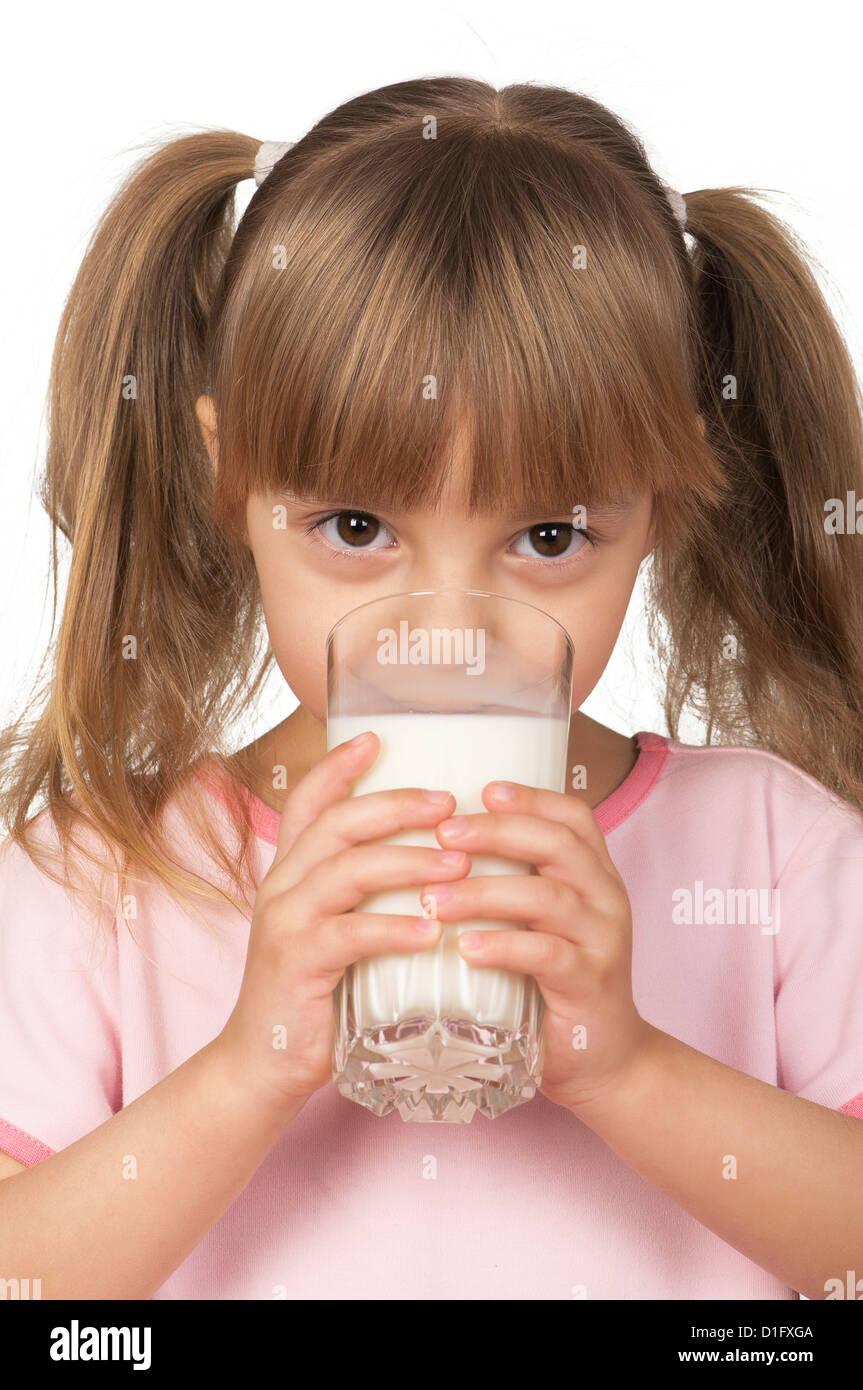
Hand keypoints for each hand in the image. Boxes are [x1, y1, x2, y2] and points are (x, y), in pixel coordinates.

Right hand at [214, 732, 471, 1120]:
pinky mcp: (296, 964)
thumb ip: (365, 894)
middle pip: (339, 824)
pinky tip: (432, 932)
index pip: (309, 801)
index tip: (378, 738)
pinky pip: (348, 934)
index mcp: (291, 871)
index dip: (340, 766)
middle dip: (397, 806)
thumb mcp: (335, 929)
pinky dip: (393, 930)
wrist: (266, 1061)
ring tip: (457, 866)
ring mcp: (285, 923)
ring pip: (348, 871)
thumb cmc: (316, 993)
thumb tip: (433, 859)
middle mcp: (282, 886)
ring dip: (408, 863)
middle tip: (449, 804)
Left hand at [423, 780, 652, 1113]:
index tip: (482, 789)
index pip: (573, 816)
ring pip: (546, 897)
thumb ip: (511, 884)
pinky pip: (548, 955)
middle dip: (496, 832)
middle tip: (442, 834)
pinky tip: (465, 948)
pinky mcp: (590, 985)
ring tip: (434, 898)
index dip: (530, 797)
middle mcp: (607, 897)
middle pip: (557, 844)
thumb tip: (436, 846)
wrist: (604, 1059)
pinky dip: (504, 946)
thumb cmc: (554, 983)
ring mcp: (603, 941)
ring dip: (484, 892)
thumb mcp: (539, 923)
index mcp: (594, 875)